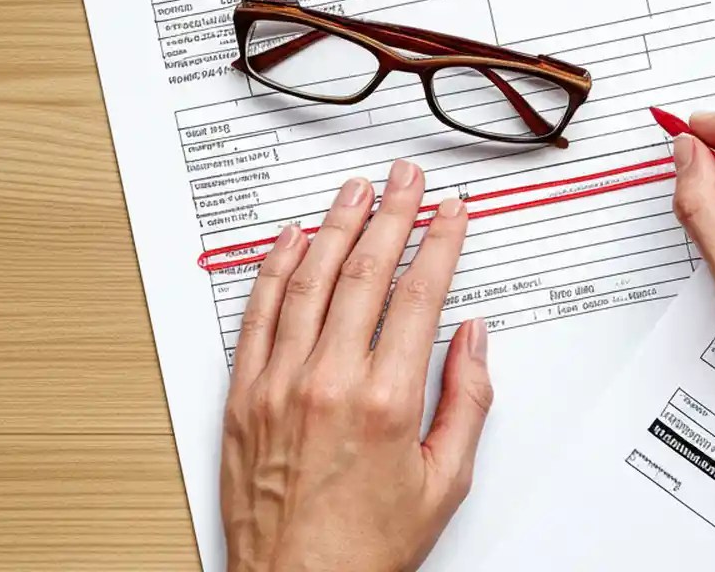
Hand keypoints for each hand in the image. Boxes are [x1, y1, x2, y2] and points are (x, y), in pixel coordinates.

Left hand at [220, 160, 492, 571]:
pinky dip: (274, 270)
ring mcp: (279, 384)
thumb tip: (472, 339)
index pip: (419, 294)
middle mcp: (328, 381)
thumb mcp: (444, 481)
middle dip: (391, 215)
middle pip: (365, 273)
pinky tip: (292, 240)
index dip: (438, 242)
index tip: (449, 212)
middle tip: (405, 178)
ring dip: (336, 227)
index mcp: (386, 400)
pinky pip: (258, 315)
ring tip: (355, 191)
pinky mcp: (243, 396)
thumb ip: (466, 401)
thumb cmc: (366, 546)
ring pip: (310, 281)